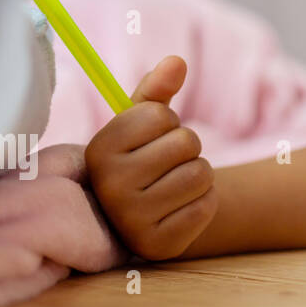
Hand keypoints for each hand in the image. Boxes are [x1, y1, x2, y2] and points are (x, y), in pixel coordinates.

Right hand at [84, 56, 217, 260]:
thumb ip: (157, 90)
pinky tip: (183, 207)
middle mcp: (108, 186)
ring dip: (200, 174)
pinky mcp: (159, 244)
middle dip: (188, 148)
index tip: (154, 136)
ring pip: (200, 173)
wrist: (152, 213)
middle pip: (185, 142)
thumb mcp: (144, 122)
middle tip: (170, 163)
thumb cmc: (145, 157)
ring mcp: (131, 220)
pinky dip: (205, 201)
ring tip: (177, 183)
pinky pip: (207, 205)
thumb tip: (176, 62)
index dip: (169, 121)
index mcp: (98, 150)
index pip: (159, 114)